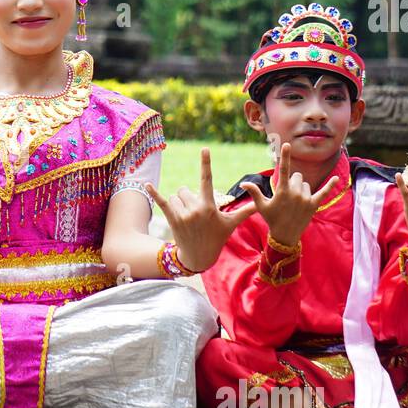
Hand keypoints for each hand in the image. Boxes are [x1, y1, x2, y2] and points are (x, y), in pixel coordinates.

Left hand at [145, 147, 255, 272]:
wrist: (199, 257)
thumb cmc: (217, 238)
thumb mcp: (230, 224)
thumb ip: (245, 212)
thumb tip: (261, 205)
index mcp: (209, 207)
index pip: (207, 180)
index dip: (206, 163)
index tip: (204, 149)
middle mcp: (195, 210)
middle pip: (186, 190)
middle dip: (189, 197)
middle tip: (196, 214)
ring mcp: (182, 215)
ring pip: (176, 196)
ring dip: (179, 203)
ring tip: (187, 218)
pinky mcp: (172, 220)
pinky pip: (162, 202)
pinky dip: (154, 193)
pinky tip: (146, 184)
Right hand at [238, 142, 339, 246]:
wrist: (285, 235)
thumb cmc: (272, 219)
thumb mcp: (261, 206)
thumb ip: (255, 192)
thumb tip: (243, 183)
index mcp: (282, 191)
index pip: (283, 170)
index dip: (285, 156)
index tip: (287, 145)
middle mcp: (295, 193)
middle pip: (296, 176)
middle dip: (292, 182)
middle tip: (287, 195)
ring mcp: (305, 199)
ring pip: (305, 184)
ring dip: (301, 189)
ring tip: (295, 202)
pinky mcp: (314, 204)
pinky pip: (323, 192)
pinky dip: (330, 185)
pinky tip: (337, 178)